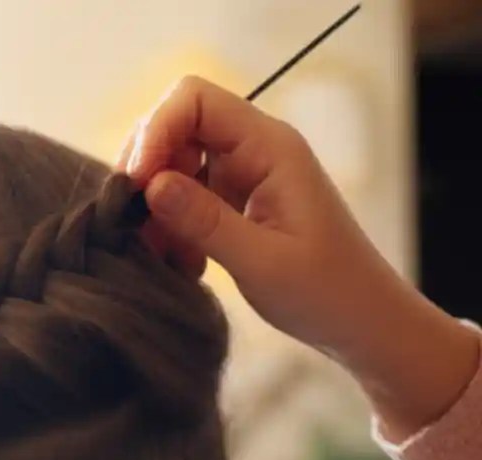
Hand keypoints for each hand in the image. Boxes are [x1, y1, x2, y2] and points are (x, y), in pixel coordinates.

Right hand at [120, 76, 477, 439]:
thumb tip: (148, 185)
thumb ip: (204, 220)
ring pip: (173, 163)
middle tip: (135, 223)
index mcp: (270, 147)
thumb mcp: (262, 262)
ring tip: (160, 252)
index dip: (156, 131)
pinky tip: (180, 261)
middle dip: (146, 170)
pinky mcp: (233, 201)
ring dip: (154, 204)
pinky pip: (183, 195)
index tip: (136, 186)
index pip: (194, 100)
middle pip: (175, 125)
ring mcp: (242, 173)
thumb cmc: (326, 293)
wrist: (361, 322)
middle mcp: (254, 149)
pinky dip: (168, 225)